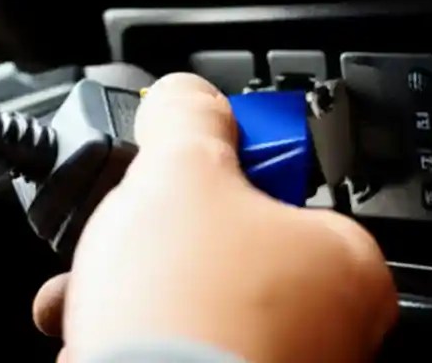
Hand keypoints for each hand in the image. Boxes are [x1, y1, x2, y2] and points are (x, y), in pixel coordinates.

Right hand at [32, 73, 397, 362]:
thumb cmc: (187, 309)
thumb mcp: (179, 168)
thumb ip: (187, 117)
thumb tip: (184, 95)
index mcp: (345, 261)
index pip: (283, 188)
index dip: (216, 171)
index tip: (180, 171)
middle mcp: (332, 330)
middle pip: (225, 253)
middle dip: (151, 242)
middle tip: (120, 235)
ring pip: (191, 311)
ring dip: (128, 296)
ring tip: (86, 295)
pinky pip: (175, 357)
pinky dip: (130, 344)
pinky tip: (90, 338)